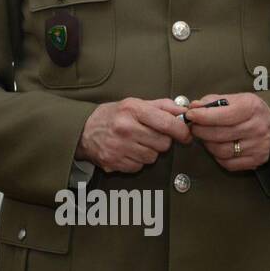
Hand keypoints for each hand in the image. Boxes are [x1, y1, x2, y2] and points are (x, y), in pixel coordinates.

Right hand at [75, 98, 192, 173]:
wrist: (83, 130)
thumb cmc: (113, 115)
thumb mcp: (135, 103)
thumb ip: (162, 106)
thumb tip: (185, 112)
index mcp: (133, 110)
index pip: (167, 123)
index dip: (182, 131)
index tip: (186, 135)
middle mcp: (125, 128)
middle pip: (163, 143)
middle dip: (163, 141)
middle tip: (154, 137)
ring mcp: (118, 147)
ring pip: (152, 157)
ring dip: (150, 152)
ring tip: (139, 144)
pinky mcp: (113, 162)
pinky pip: (138, 167)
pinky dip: (138, 161)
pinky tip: (129, 152)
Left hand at [183, 93, 269, 171]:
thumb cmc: (249, 111)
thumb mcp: (235, 99)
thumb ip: (212, 102)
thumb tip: (194, 106)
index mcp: (252, 108)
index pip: (224, 115)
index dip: (203, 116)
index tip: (190, 115)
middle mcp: (257, 127)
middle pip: (219, 134)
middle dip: (201, 131)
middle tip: (195, 127)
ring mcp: (258, 145)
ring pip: (221, 150)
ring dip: (208, 144)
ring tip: (207, 137)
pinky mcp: (256, 159)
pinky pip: (228, 163)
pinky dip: (218, 156)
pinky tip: (219, 147)